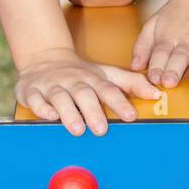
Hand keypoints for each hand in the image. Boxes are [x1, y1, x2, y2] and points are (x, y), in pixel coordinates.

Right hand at [15, 47, 161, 135]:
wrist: (44, 58)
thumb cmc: (80, 74)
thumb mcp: (106, 74)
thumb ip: (131, 83)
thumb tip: (156, 93)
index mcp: (92, 78)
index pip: (108, 89)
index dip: (120, 102)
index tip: (131, 116)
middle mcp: (73, 81)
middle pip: (84, 94)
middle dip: (93, 111)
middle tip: (102, 130)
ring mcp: (51, 86)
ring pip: (60, 98)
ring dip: (69, 113)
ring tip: (78, 130)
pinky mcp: (31, 92)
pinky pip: (35, 100)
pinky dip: (41, 108)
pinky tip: (49, 117)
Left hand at [130, 0, 188, 87]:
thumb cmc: (175, 14)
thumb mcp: (153, 24)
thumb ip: (142, 46)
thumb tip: (135, 66)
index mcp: (169, 38)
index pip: (161, 53)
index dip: (156, 66)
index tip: (153, 79)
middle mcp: (188, 41)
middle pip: (180, 57)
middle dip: (175, 70)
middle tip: (170, 82)